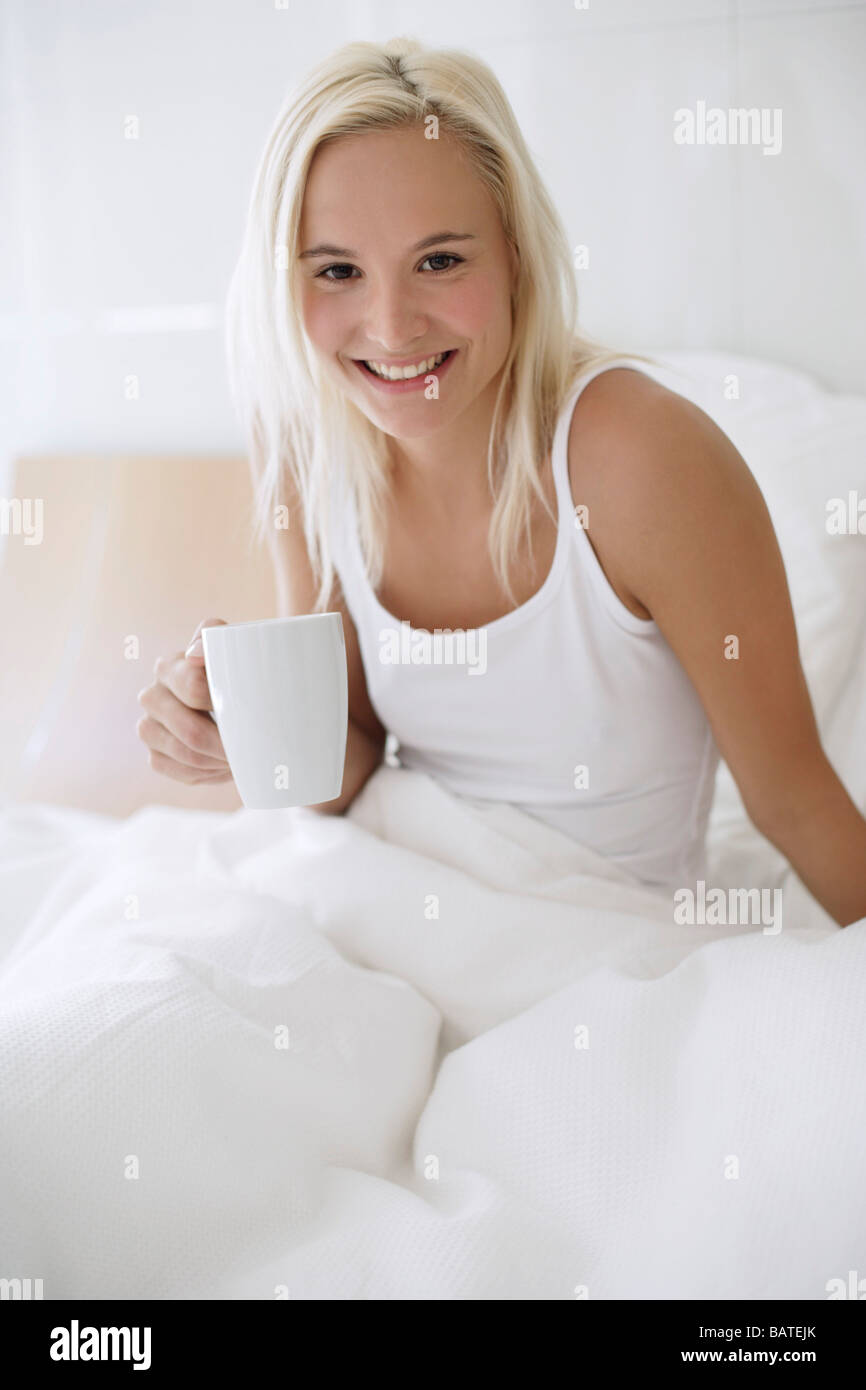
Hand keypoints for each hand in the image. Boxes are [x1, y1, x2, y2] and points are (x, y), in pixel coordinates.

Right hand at [136, 618, 233, 784]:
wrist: (237, 706)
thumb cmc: (236, 673)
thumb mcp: (232, 646)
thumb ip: (213, 636)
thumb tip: (194, 655)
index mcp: (168, 667)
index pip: (194, 689)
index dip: (223, 703)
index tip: (247, 708)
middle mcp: (152, 696)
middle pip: (191, 731)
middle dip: (226, 743)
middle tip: (251, 745)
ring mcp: (148, 727)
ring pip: (187, 755)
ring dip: (220, 759)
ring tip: (241, 754)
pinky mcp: (155, 756)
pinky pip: (180, 772)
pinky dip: (209, 772)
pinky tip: (223, 762)